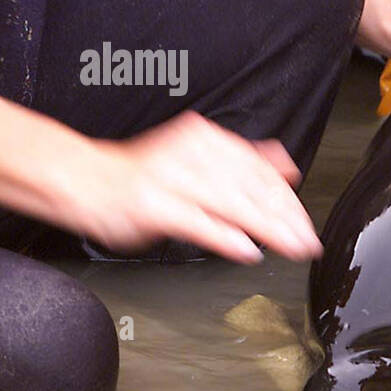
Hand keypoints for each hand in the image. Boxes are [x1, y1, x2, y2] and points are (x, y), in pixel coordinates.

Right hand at [63, 112, 321, 263]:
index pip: (260, 170)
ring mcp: (171, 178)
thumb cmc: (141, 175)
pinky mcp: (152, 205)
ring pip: (233, 204)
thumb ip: (241, 161)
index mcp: (205, 140)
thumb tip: (286, 166)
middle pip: (252, 187)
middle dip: (286, 218)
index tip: (306, 222)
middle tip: (308, 240)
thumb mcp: (196, 156)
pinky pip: (199, 222)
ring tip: (291, 247)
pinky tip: (248, 250)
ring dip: (268, 229)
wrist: (82, 179)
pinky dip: (227, 238)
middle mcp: (191, 154)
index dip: (287, 199)